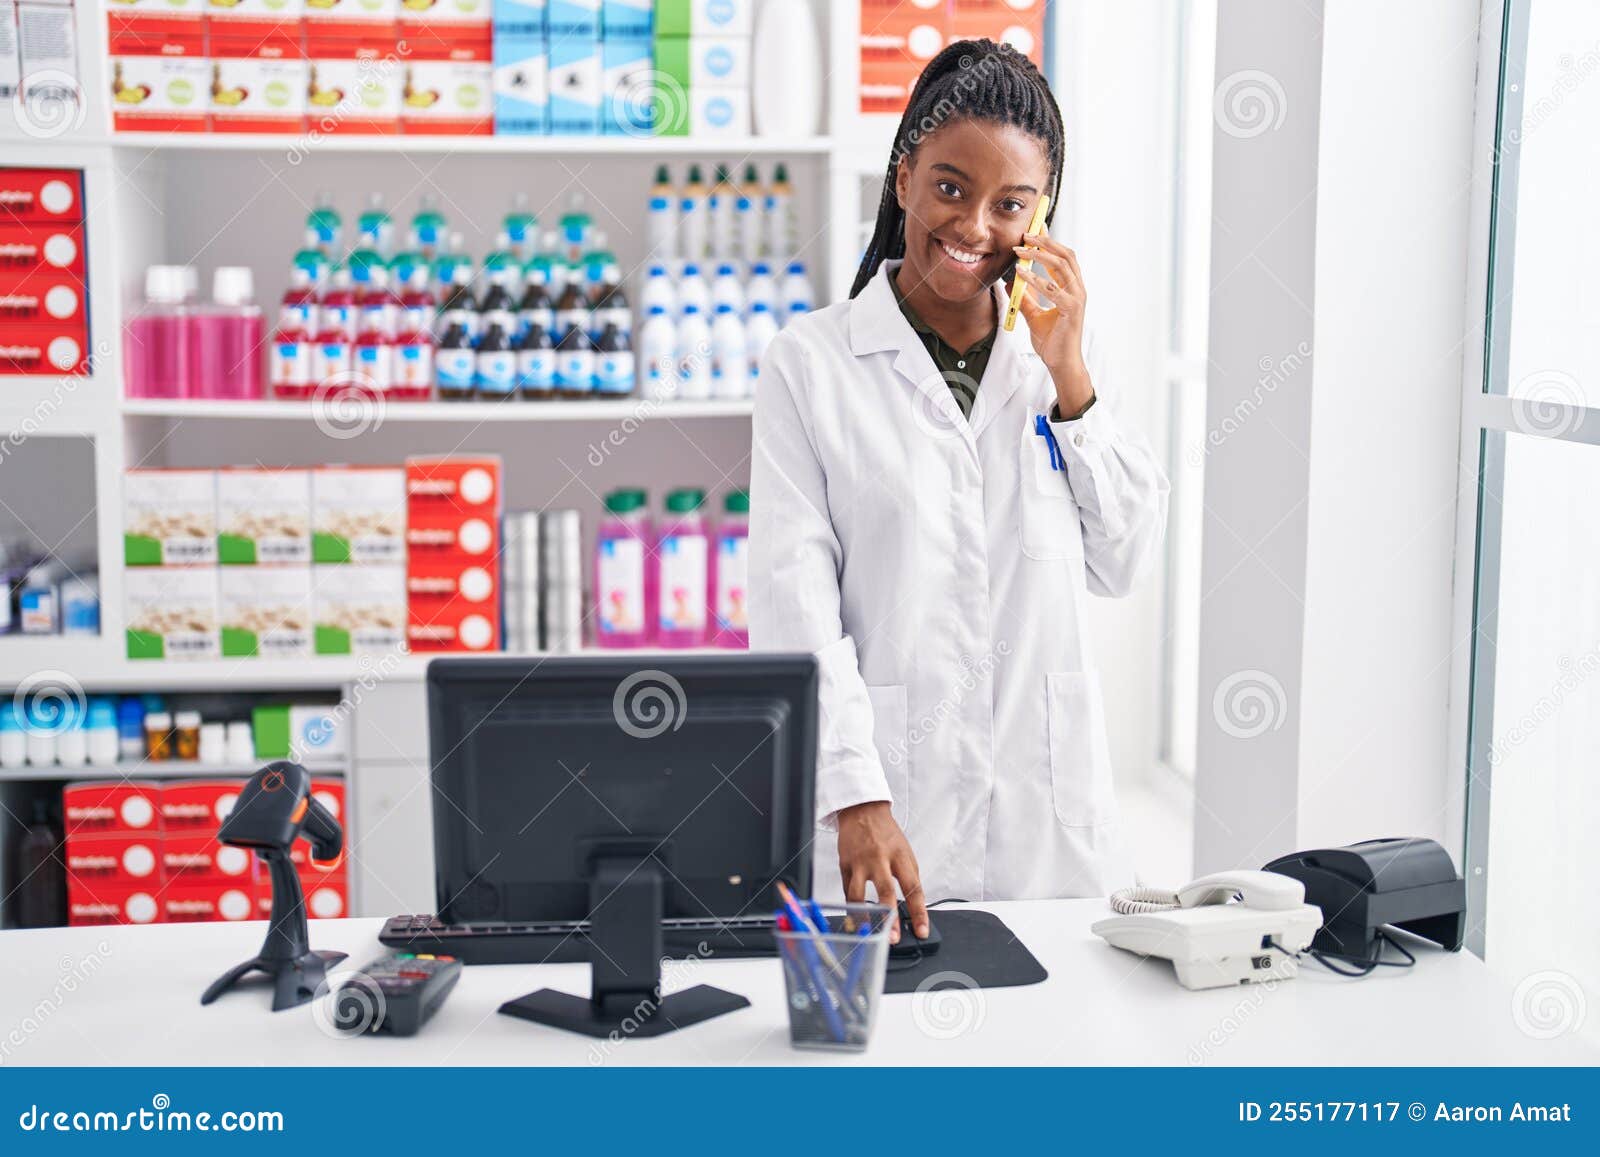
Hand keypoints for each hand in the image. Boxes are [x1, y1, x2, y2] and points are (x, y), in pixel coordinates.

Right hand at [836, 801, 926, 943]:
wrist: (863, 811)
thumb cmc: (886, 834)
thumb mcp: (905, 852)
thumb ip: (908, 877)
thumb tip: (913, 907)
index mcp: (900, 856)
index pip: (913, 888)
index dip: (919, 912)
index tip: (922, 930)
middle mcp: (880, 859)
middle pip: (885, 892)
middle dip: (889, 918)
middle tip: (893, 938)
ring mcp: (859, 862)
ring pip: (858, 894)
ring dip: (864, 916)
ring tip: (869, 933)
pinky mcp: (844, 864)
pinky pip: (847, 891)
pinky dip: (851, 906)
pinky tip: (856, 917)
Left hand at [1012, 232, 1093, 415]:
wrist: (1061, 362)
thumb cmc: (1052, 340)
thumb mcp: (1034, 315)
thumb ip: (1025, 298)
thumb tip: (1010, 283)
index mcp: (1072, 288)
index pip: (1063, 257)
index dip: (1050, 241)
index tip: (1036, 227)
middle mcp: (1078, 289)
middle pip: (1065, 255)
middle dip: (1046, 241)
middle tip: (1026, 233)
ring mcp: (1077, 298)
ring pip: (1061, 266)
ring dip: (1040, 255)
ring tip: (1020, 250)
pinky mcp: (1072, 310)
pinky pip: (1053, 289)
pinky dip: (1035, 279)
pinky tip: (1020, 274)